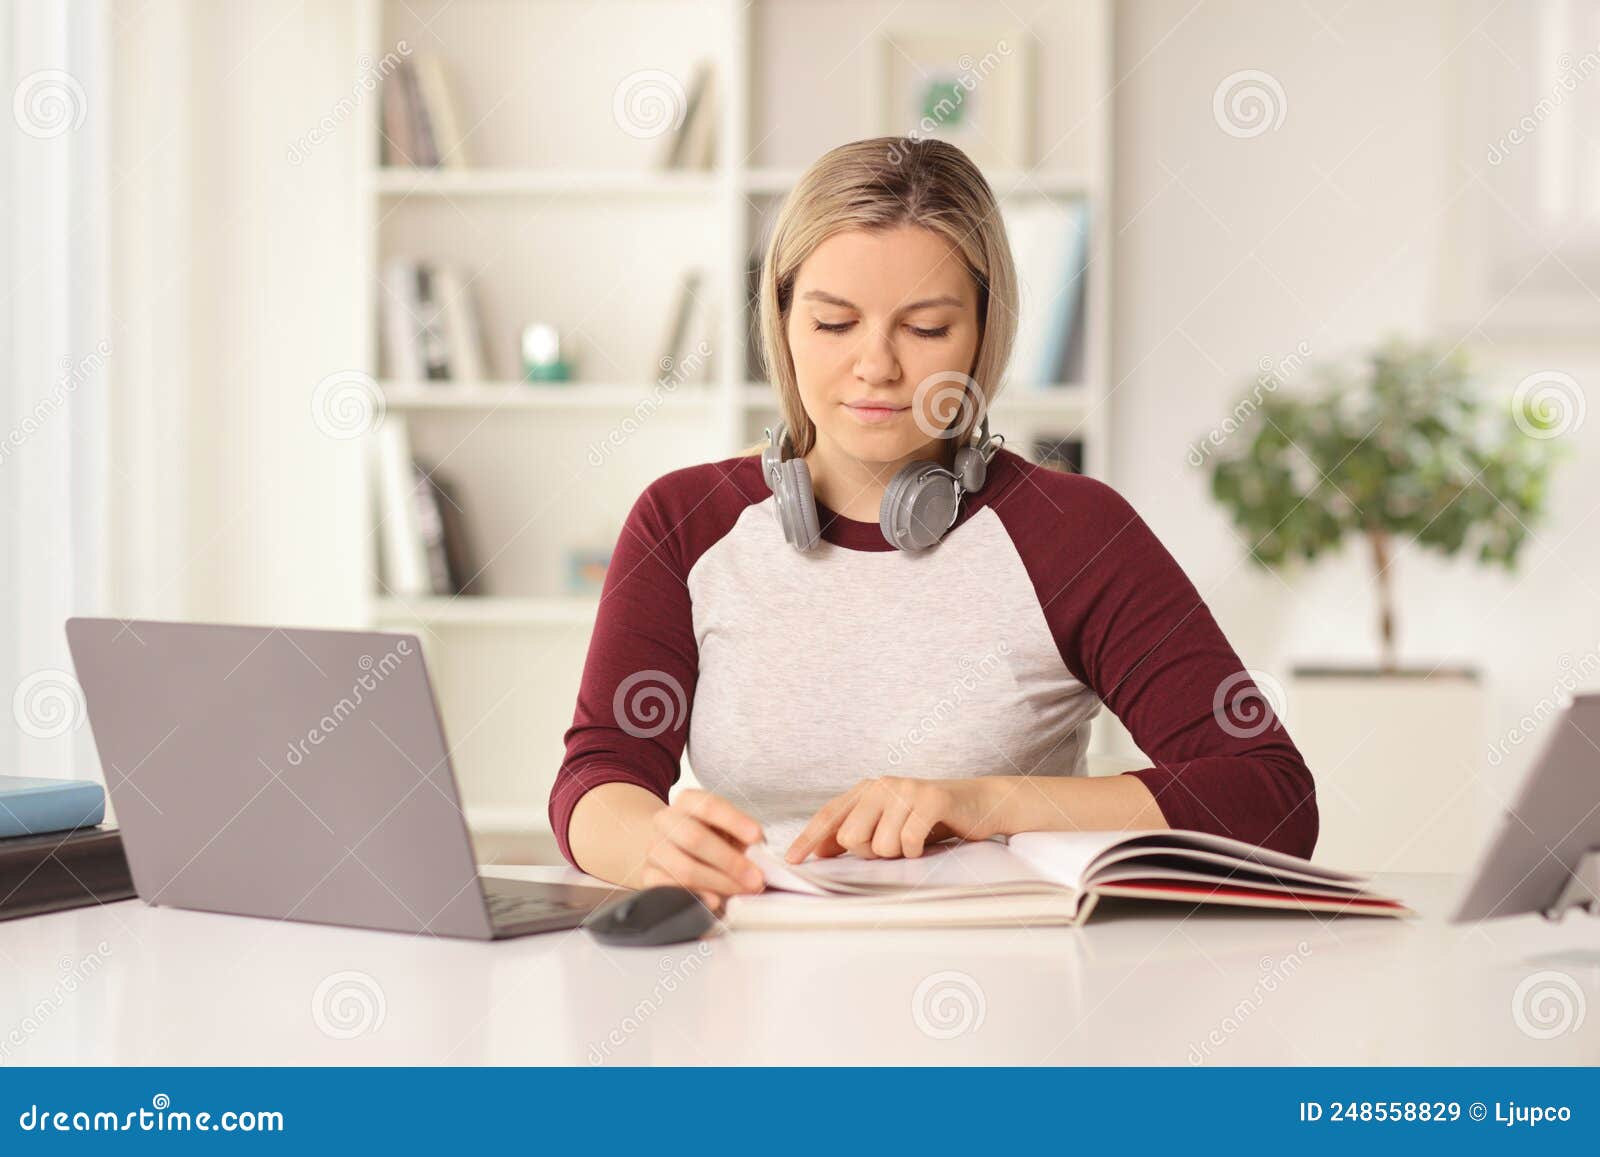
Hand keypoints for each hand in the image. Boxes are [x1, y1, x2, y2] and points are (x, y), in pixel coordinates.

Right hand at [641, 788, 765, 911]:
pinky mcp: (648, 876)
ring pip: (684, 868)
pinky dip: (696, 897)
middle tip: (756, 878)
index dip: (734, 821)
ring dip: (718, 882)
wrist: (670, 846)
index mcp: (687, 801)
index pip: (709, 806)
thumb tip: (761, 857)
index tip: (757, 837)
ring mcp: (654, 849)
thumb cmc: (709, 836)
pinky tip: (714, 901)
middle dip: (730, 861)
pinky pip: (670, 890)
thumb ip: (743, 838)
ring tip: (741, 890)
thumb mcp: (726, 828)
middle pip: (695, 839)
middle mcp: (666, 821)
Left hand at [785, 776, 1001, 862]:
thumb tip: (819, 851)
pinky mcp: (930, 799)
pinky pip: (907, 841)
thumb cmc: (930, 819)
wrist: (979, 803)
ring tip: (914, 840)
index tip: (792, 860)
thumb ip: (857, 833)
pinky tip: (926, 842)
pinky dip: (916, 852)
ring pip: (880, 845)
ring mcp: (906, 789)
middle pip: (851, 837)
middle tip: (894, 845)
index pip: (829, 816)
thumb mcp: (888, 824)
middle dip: (870, 852)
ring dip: (898, 854)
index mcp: (866, 790)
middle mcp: (881, 785)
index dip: (809, 839)